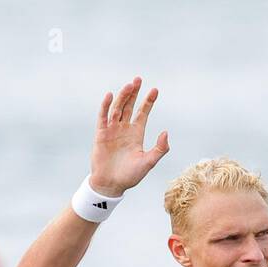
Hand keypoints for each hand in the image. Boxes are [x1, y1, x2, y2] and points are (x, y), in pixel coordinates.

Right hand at [90, 76, 169, 195]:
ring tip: (129, 85)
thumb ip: (160, 149)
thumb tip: (166, 132)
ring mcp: (112, 130)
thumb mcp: (149, 162)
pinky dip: (106, 106)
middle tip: (139, 79)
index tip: (155, 90)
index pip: (142, 113)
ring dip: (123, 96)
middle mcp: (124, 129)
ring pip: (118, 108)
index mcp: (136, 134)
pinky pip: (103, 116)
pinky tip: (110, 95)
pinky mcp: (101, 134)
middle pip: (129, 106)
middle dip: (134, 93)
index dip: (148, 102)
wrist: (111, 185)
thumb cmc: (130, 176)